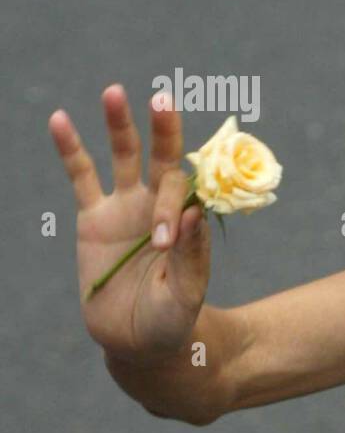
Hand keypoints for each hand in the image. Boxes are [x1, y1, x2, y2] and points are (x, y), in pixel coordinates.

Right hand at [49, 84, 211, 360]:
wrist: (138, 341)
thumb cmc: (172, 319)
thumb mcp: (186, 294)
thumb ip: (192, 256)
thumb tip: (194, 213)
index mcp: (190, 221)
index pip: (186, 196)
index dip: (173, 210)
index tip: (163, 239)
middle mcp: (161, 206)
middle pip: (164, 158)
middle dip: (164, 130)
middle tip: (163, 97)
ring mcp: (126, 207)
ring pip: (124, 157)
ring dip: (120, 125)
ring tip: (114, 92)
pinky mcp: (93, 217)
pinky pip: (80, 177)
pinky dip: (71, 150)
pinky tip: (61, 120)